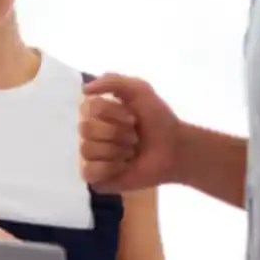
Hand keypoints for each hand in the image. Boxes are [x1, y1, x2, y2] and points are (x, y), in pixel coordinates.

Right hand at [80, 73, 180, 191]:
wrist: (175, 149)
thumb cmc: (158, 120)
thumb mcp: (139, 89)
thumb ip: (112, 81)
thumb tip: (84, 91)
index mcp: (98, 113)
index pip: (89, 108)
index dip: (113, 113)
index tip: (133, 118)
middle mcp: (92, 134)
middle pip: (85, 129)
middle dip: (116, 133)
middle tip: (134, 139)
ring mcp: (93, 157)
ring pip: (87, 150)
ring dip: (115, 151)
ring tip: (131, 153)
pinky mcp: (98, 179)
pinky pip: (87, 172)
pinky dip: (108, 168)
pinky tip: (123, 167)